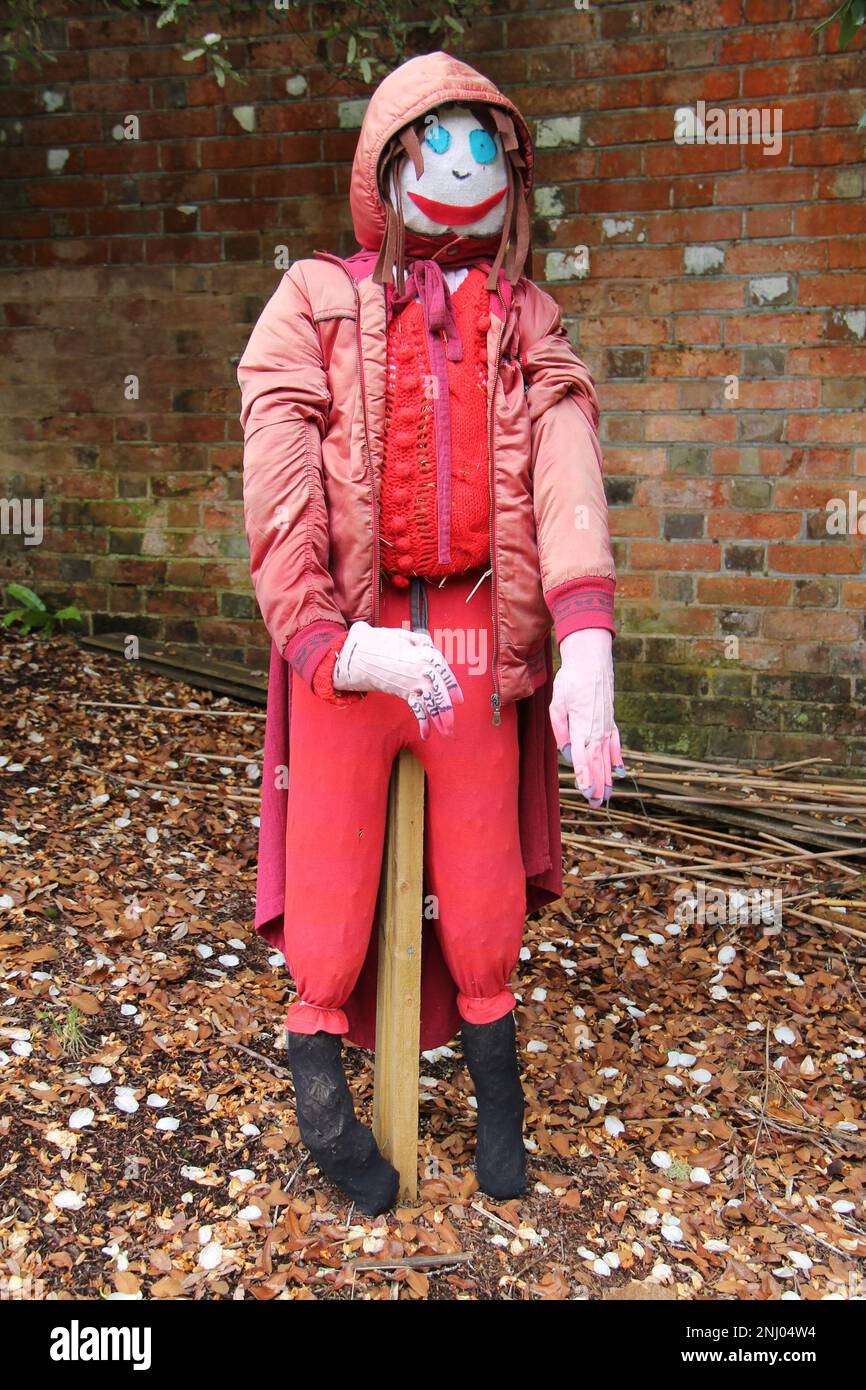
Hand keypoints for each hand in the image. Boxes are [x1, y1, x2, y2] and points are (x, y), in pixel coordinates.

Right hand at [333, 621, 462, 737]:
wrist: (357, 654)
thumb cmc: (381, 641)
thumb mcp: (404, 635)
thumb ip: (421, 642)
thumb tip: (430, 648)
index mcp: (426, 655)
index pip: (444, 672)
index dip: (452, 686)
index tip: (459, 699)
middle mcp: (422, 671)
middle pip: (439, 692)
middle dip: (446, 709)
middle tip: (452, 725)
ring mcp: (412, 683)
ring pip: (430, 703)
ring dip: (438, 719)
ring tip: (446, 732)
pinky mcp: (401, 691)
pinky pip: (415, 708)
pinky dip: (421, 722)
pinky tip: (426, 735)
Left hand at [549, 628, 624, 806]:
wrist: (592, 661)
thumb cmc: (571, 680)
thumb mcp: (557, 703)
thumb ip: (561, 729)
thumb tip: (569, 751)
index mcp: (581, 726)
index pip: (583, 758)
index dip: (585, 776)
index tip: (587, 793)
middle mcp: (596, 730)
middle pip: (597, 763)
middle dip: (597, 785)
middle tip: (596, 804)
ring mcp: (606, 726)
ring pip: (607, 758)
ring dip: (607, 778)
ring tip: (607, 796)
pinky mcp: (610, 721)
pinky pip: (615, 744)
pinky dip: (617, 759)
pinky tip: (620, 772)